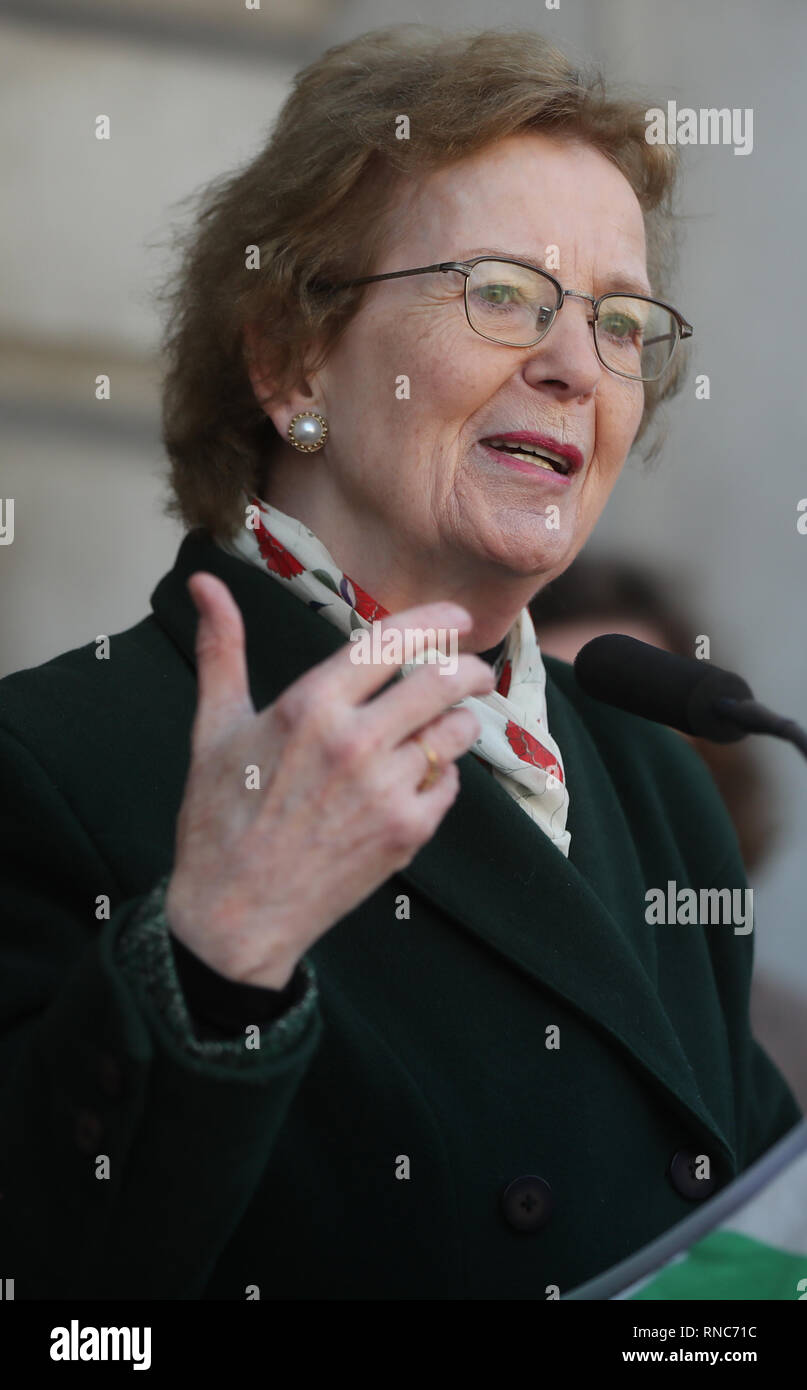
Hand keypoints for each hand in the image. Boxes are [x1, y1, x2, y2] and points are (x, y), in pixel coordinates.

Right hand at [164, 572, 494, 987]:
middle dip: (467, 669)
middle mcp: (354, 742)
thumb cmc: (219, 818)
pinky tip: (415, 781)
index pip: (391, 641)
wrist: (234, 914)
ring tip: (443, 726)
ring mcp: (385, 790)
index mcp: (309, 705)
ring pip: (455, 734)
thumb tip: (204, 582)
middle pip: (442, 682)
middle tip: (470, 670)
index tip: (457, 616)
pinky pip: (449, 786)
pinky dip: (440, 778)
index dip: (435, 621)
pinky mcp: (406, 832)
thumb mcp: (215, 728)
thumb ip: (222, 649)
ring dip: (458, 723)